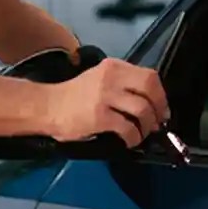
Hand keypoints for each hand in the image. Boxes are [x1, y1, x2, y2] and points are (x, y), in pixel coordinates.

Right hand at [46, 58, 169, 147]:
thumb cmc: (73, 96)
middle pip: (150, 89)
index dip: (160, 95)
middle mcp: (111, 77)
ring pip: (142, 109)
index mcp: (113, 67)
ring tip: (143, 133)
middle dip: (159, 109)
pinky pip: (128, 128)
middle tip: (157, 122)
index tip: (161, 108)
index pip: (149, 76)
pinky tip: (130, 141)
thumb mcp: (99, 79)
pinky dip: (134, 138)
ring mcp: (105, 96)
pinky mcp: (100, 116)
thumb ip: (121, 84)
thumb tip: (148, 101)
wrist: (47, 106)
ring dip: (148, 125)